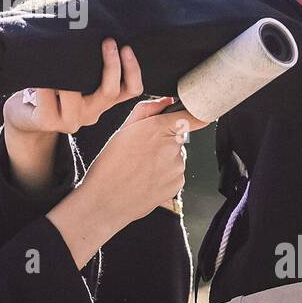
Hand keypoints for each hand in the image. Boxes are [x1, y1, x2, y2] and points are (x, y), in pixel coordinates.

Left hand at [1, 39, 142, 138]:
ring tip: (64, 50)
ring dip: (70, 73)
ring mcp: (71, 121)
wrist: (26, 116)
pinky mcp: (49, 122)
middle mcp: (91, 113)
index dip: (134, 70)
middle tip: (107, 40)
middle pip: (110, 92)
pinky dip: (44, 83)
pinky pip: (48, 100)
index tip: (127, 47)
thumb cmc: (54, 88)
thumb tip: (97, 24)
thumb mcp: (77, 77)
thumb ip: (90, 63)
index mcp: (102, 101)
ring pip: (75, 97)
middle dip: (111, 64)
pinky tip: (39, 70)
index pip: (131, 90)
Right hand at [81, 97, 208, 226]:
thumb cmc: (109, 165)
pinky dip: (163, 174)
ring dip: (163, 158)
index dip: (196, 113)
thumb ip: (147, 110)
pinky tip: (145, 178)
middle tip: (142, 149)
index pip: (195, 115)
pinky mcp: (178, 184)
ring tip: (140, 167)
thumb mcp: (123, 129)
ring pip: (175, 155)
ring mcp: (177, 167)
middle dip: (164, 139)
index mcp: (158, 128)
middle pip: (178, 136)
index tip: (194, 114)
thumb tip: (165, 102)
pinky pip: (174, 173)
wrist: (105, 201)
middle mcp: (172, 147)